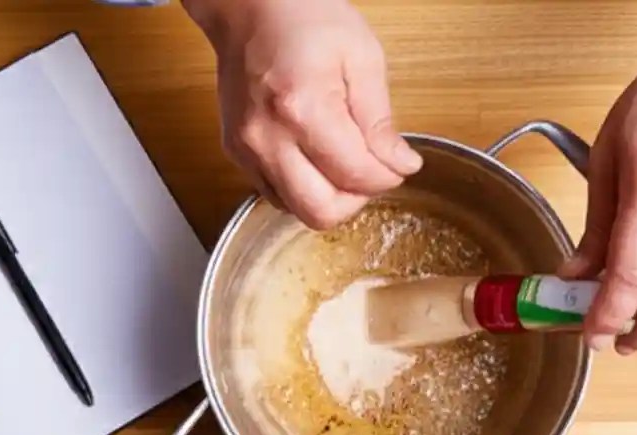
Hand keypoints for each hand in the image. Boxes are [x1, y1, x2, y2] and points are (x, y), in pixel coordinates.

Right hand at [185, 0, 423, 229]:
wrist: (249, 7)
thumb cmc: (304, 18)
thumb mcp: (361, 57)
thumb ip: (380, 120)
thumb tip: (400, 164)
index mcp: (304, 108)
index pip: (356, 176)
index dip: (388, 177)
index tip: (398, 162)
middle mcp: (268, 137)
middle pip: (321, 212)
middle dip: (357, 199)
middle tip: (370, 170)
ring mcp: (247, 149)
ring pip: (296, 212)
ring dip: (328, 199)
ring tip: (341, 162)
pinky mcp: (236, 154)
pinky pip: (276, 196)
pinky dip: (302, 190)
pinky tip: (314, 159)